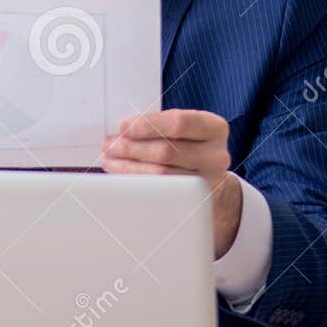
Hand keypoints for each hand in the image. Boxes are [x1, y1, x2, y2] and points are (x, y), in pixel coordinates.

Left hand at [101, 109, 242, 258]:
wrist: (212, 181)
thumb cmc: (190, 148)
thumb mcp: (185, 130)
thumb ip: (159, 126)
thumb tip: (121, 133)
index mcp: (214, 128)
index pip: (179, 123)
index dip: (148, 124)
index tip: (123, 126)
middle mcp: (216, 156)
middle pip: (167, 151)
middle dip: (132, 147)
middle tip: (109, 144)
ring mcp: (209, 182)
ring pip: (161, 175)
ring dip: (128, 166)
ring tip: (110, 159)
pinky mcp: (195, 203)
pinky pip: (160, 194)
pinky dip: (136, 183)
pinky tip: (122, 175)